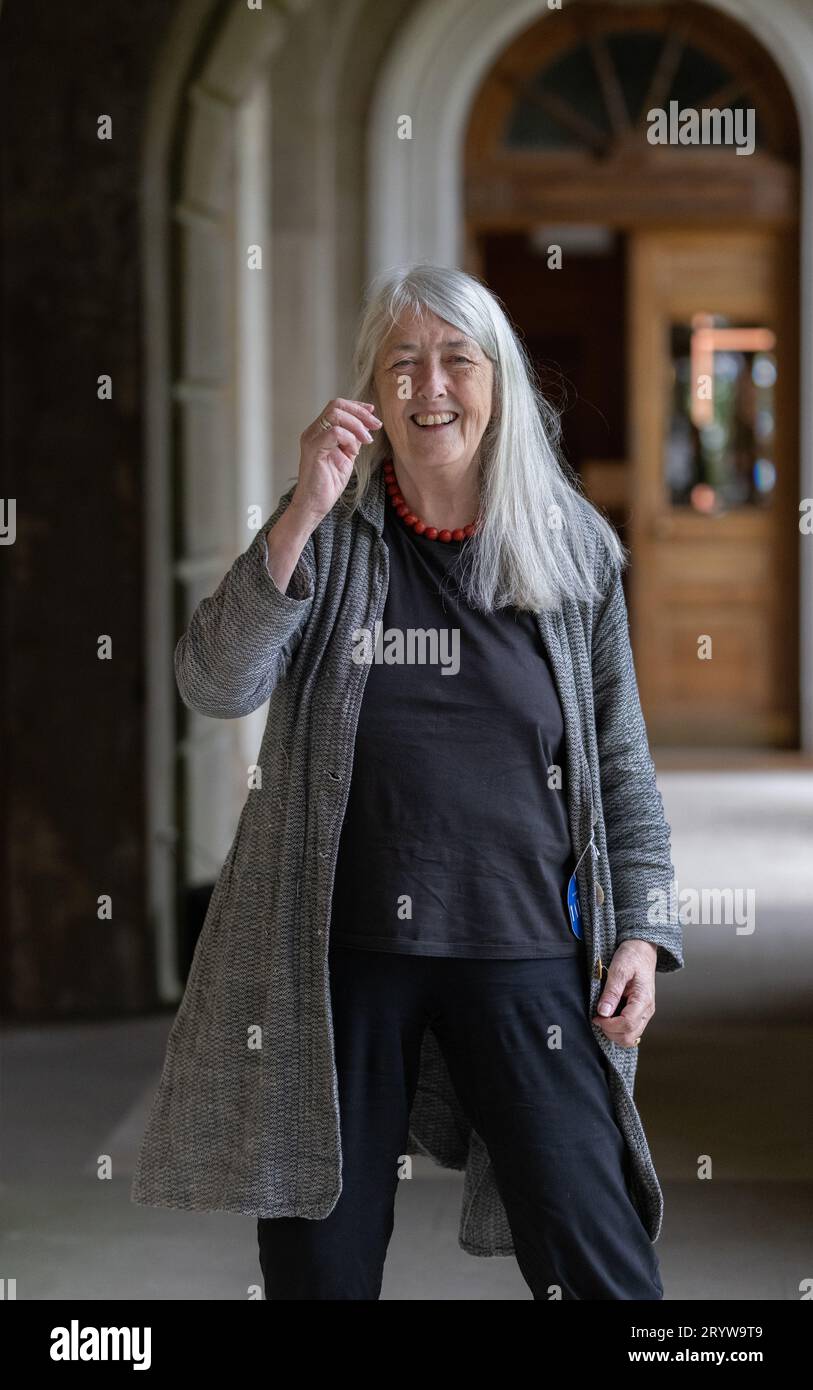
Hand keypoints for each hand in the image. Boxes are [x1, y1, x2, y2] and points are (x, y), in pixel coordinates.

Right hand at [292, 398, 381, 527]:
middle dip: (361, 413)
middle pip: (337, 405)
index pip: (337, 406)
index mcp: (319, 431)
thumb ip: (352, 440)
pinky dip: (349, 439)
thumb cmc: (328, 483)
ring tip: (365, 442)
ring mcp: (311, 438)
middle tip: (376, 426)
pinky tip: (352, 453)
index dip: (357, 407)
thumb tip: (366, 425)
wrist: (315, 504)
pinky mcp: (313, 448)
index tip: (373, 414)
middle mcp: (313, 431)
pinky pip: (335, 432)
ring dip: (357, 426)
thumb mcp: (346, 456)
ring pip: (336, 414)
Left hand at [592, 940, 656, 1046]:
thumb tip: (603, 1012)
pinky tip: (609, 1016)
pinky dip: (617, 1028)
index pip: (627, 1024)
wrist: (642, 950)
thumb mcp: (619, 969)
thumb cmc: (632, 956)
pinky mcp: (639, 1013)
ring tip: (603, 1017)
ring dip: (614, 1032)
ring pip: (630, 1037)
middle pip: (629, 1037)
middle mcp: (647, 1010)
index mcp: (643, 1000)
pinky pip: (630, 1030)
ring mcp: (644, 1013)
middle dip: (610, 1032)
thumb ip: (611, 991)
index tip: (596, 1016)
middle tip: (598, 1018)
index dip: (608, 1025)